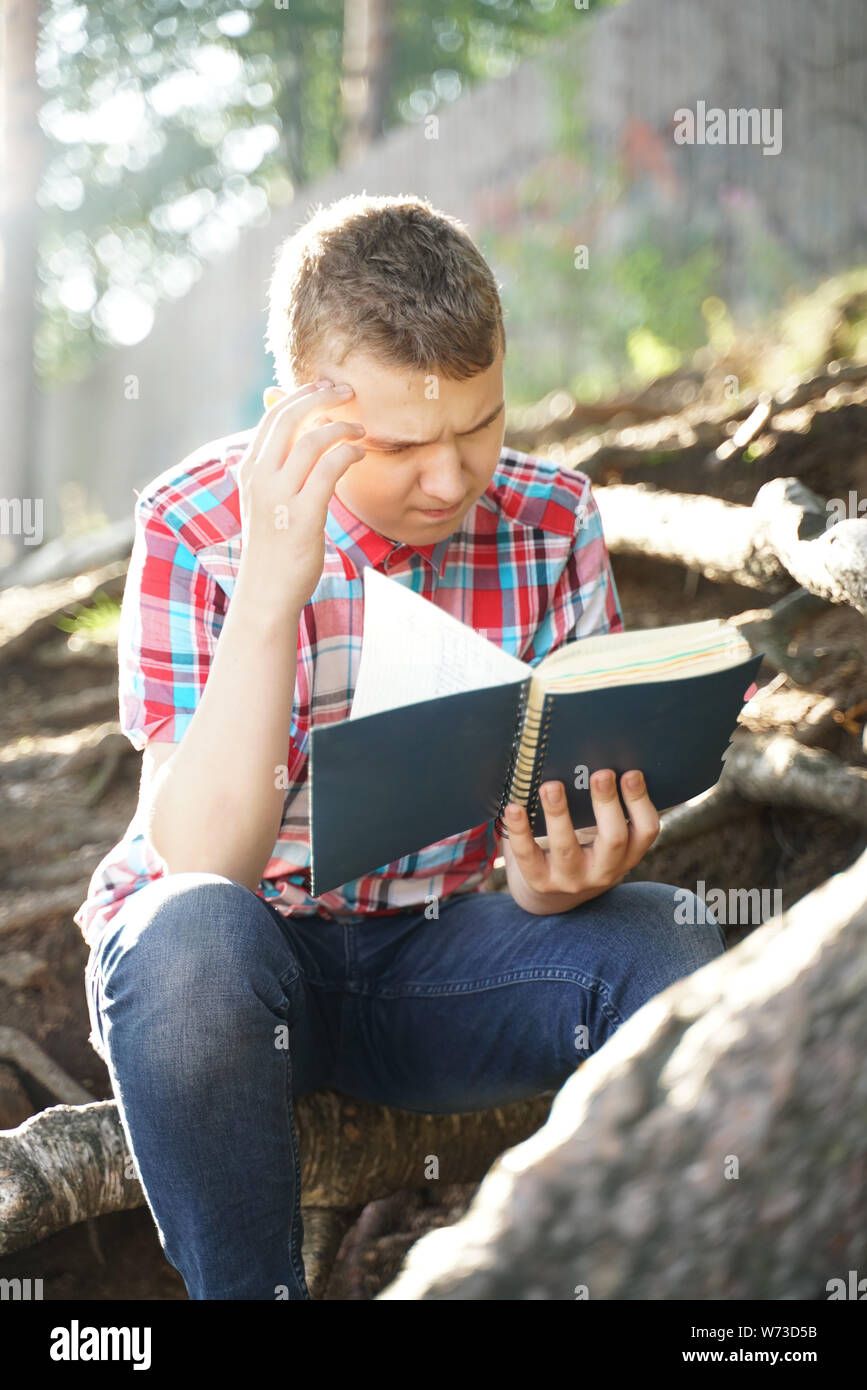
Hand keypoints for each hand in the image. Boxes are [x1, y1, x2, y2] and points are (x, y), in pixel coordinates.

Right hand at [235, 380, 366, 614]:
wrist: (266, 593)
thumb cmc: (273, 547)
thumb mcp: (266, 501)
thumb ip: (276, 468)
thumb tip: (293, 438)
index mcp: (249, 469)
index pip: (272, 416)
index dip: (300, 394)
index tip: (326, 386)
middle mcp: (259, 477)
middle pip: (289, 417)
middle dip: (321, 396)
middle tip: (349, 391)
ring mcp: (278, 497)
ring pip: (312, 440)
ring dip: (342, 427)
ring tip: (361, 430)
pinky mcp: (302, 516)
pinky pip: (329, 469)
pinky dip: (348, 454)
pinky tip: (359, 455)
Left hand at [500, 770, 660, 911]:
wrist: (552, 892)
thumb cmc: (583, 846)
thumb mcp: (602, 834)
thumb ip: (606, 806)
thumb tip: (601, 755)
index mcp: (627, 853)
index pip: (646, 830)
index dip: (640, 802)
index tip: (631, 773)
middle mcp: (604, 870)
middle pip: (614, 839)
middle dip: (607, 804)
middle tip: (601, 774)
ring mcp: (571, 879)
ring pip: (567, 848)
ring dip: (559, 814)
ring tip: (551, 786)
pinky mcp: (540, 880)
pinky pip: (527, 855)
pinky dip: (520, 830)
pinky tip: (514, 807)